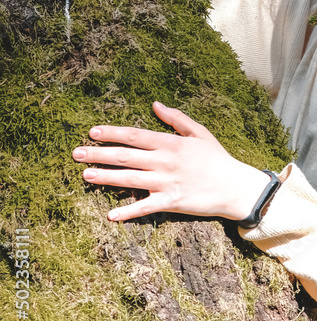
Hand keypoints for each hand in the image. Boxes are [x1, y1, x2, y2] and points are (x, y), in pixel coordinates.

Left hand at [71, 102, 272, 222]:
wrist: (234, 186)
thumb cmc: (216, 157)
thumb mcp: (199, 132)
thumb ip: (176, 118)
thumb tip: (154, 104)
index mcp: (171, 143)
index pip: (135, 135)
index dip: (113, 133)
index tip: (93, 131)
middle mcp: (165, 162)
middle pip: (126, 157)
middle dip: (100, 154)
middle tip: (76, 153)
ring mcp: (167, 183)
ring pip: (130, 180)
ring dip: (106, 178)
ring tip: (85, 176)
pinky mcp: (171, 203)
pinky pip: (146, 208)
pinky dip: (129, 212)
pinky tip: (111, 215)